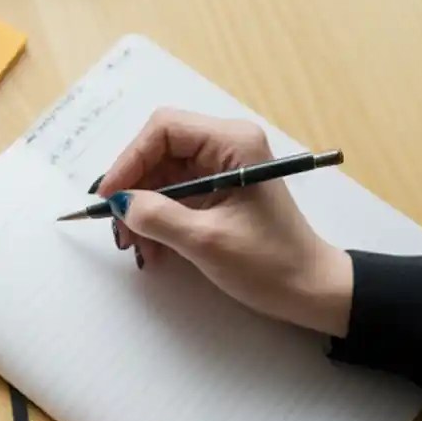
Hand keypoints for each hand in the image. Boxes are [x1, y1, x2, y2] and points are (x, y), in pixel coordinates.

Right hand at [95, 109, 353, 337]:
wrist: (310, 290)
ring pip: (160, 174)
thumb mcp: (206, 241)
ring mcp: (221, 167)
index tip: (110, 197)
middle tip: (119, 227)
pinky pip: (172, 193)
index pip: (164, 130)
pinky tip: (153, 247)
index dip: (130, 159)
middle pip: (158, 150)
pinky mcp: (217, 188)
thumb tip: (119, 203)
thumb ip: (157, 217)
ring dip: (142, 208)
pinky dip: (156, 218)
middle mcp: (226, 145)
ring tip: (136, 246)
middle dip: (134, 188)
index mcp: (233, 143)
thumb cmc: (269, 264)